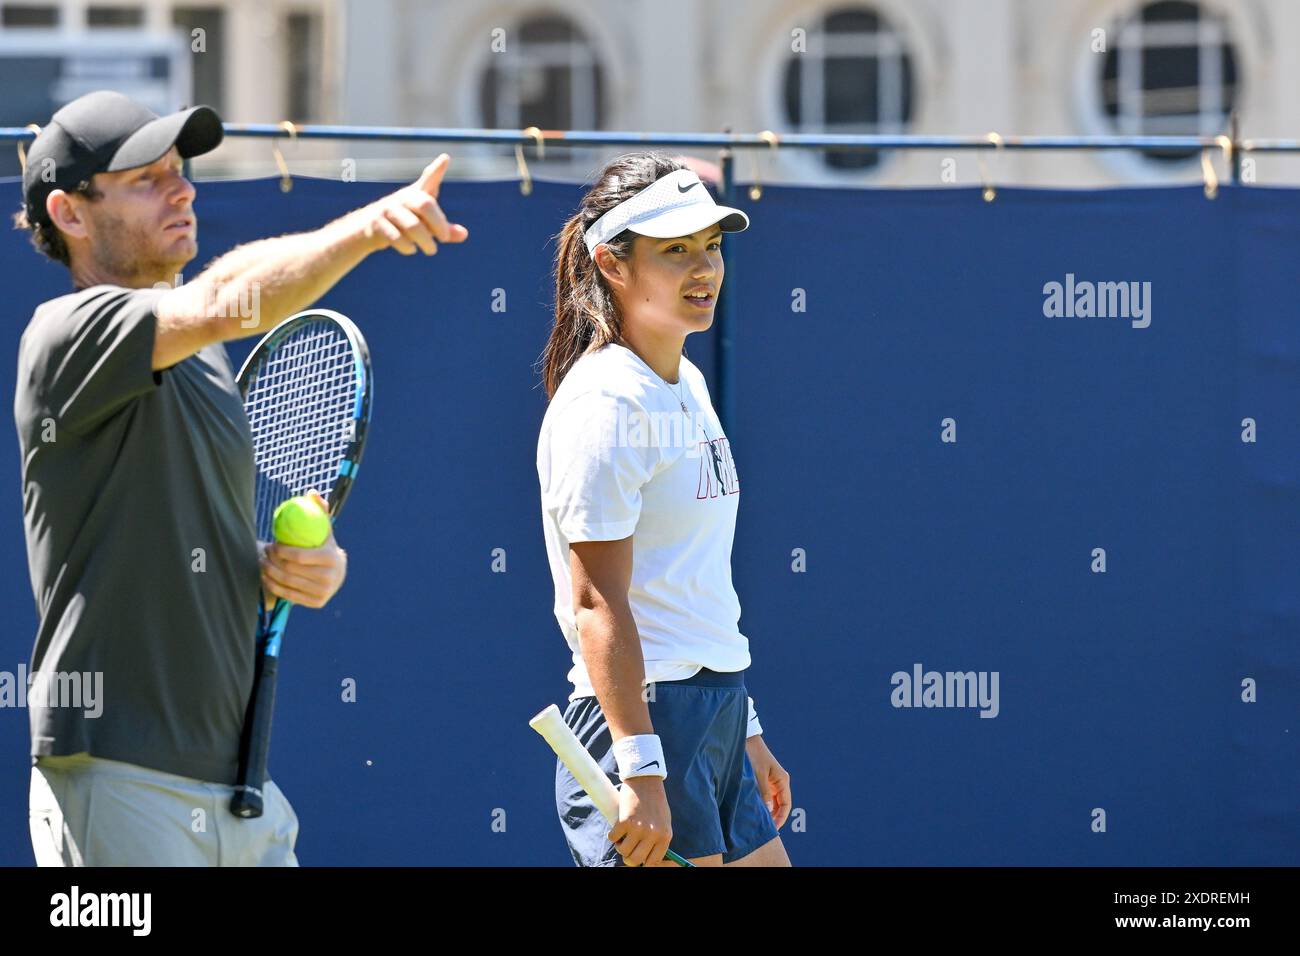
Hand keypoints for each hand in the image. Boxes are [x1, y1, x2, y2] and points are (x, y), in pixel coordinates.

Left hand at [260, 489, 347, 609]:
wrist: (335, 573)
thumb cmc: (323, 546)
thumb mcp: (323, 530)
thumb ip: (319, 510)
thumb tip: (311, 493)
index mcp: (331, 558)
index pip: (300, 557)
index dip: (282, 551)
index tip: (273, 544)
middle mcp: (330, 578)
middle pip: (291, 570)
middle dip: (273, 561)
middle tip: (265, 552)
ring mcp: (324, 592)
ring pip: (287, 583)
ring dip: (270, 572)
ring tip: (262, 562)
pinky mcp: (316, 603)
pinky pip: (288, 595)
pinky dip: (273, 585)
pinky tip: (266, 576)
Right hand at [354, 154, 469, 255]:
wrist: (367, 228)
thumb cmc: (404, 223)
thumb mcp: (425, 225)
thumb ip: (444, 229)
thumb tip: (464, 234)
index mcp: (417, 194)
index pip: (428, 179)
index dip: (437, 169)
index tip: (445, 158)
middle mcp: (403, 198)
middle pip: (425, 205)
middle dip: (438, 223)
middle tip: (445, 238)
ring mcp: (388, 209)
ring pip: (413, 225)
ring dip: (425, 240)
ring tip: (432, 250)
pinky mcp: (377, 223)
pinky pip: (397, 237)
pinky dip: (408, 246)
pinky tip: (411, 249)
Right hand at [609, 776, 673, 866]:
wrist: (646, 779)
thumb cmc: (655, 801)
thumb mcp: (664, 821)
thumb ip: (658, 838)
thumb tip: (647, 857)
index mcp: (665, 836)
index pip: (652, 862)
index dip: (643, 863)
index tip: (638, 858)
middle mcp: (653, 834)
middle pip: (635, 860)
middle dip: (628, 857)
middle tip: (626, 849)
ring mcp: (638, 828)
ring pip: (623, 851)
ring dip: (619, 846)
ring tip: (622, 837)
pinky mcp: (624, 820)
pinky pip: (613, 838)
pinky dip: (612, 835)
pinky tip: (617, 828)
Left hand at [746, 735, 791, 828]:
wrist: (747, 741)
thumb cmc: (754, 756)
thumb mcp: (758, 775)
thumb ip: (763, 792)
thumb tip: (768, 810)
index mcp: (782, 780)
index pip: (786, 805)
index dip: (781, 818)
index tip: (773, 828)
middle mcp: (779, 783)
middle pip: (780, 805)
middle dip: (774, 817)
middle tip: (765, 829)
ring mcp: (772, 783)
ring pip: (773, 802)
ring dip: (768, 812)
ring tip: (759, 822)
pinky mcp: (764, 782)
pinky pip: (766, 797)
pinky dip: (762, 805)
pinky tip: (755, 812)